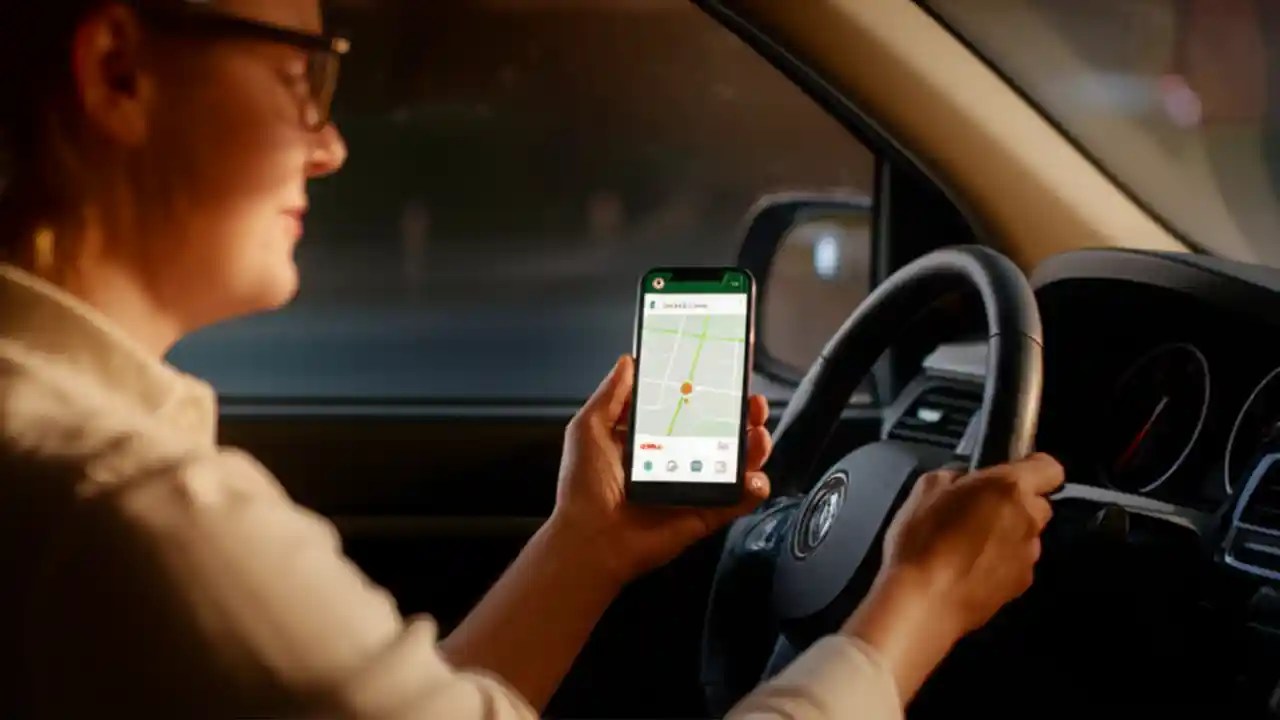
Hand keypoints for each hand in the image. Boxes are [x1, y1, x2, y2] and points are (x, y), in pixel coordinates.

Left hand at [549, 355, 772, 585]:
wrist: (590, 540)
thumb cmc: (583, 487)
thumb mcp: (589, 429)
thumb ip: (611, 395)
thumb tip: (628, 361)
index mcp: (650, 440)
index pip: (689, 410)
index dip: (710, 394)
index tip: (726, 376)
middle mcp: (676, 461)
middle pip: (721, 434)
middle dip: (743, 416)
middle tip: (753, 404)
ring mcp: (693, 488)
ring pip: (736, 464)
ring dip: (755, 447)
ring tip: (758, 434)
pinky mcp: (705, 514)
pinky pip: (738, 500)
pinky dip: (754, 488)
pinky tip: (754, 477)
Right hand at [845, 453, 1063, 701]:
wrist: (924, 603)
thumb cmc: (922, 541)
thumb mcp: (925, 488)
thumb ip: (955, 475)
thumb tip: (965, 479)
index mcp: (1009, 488)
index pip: (1050, 468)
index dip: (1032, 467)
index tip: (1010, 472)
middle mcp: (1028, 520)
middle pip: (1039, 504)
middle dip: (1015, 503)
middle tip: (978, 508)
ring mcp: (1027, 556)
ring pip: (1027, 535)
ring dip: (1007, 534)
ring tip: (968, 544)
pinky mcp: (1021, 585)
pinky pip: (1017, 563)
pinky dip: (1000, 563)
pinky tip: (969, 568)